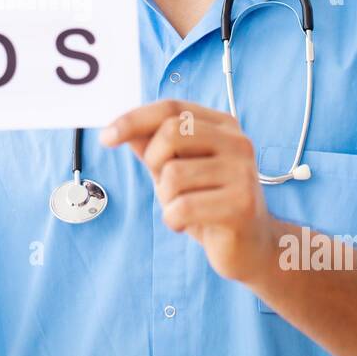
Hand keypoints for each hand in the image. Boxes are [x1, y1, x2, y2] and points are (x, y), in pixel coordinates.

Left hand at [99, 99, 272, 283]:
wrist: (250, 246)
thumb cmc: (208, 204)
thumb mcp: (176, 169)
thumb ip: (152, 145)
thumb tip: (118, 128)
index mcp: (223, 126)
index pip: (171, 108)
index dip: (133, 119)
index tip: (106, 138)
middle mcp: (237, 142)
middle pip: (172, 132)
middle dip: (154, 162)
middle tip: (166, 186)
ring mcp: (242, 172)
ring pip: (173, 174)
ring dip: (166, 198)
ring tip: (184, 208)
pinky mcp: (241, 204)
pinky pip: (183, 206)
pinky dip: (173, 220)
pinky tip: (187, 225)